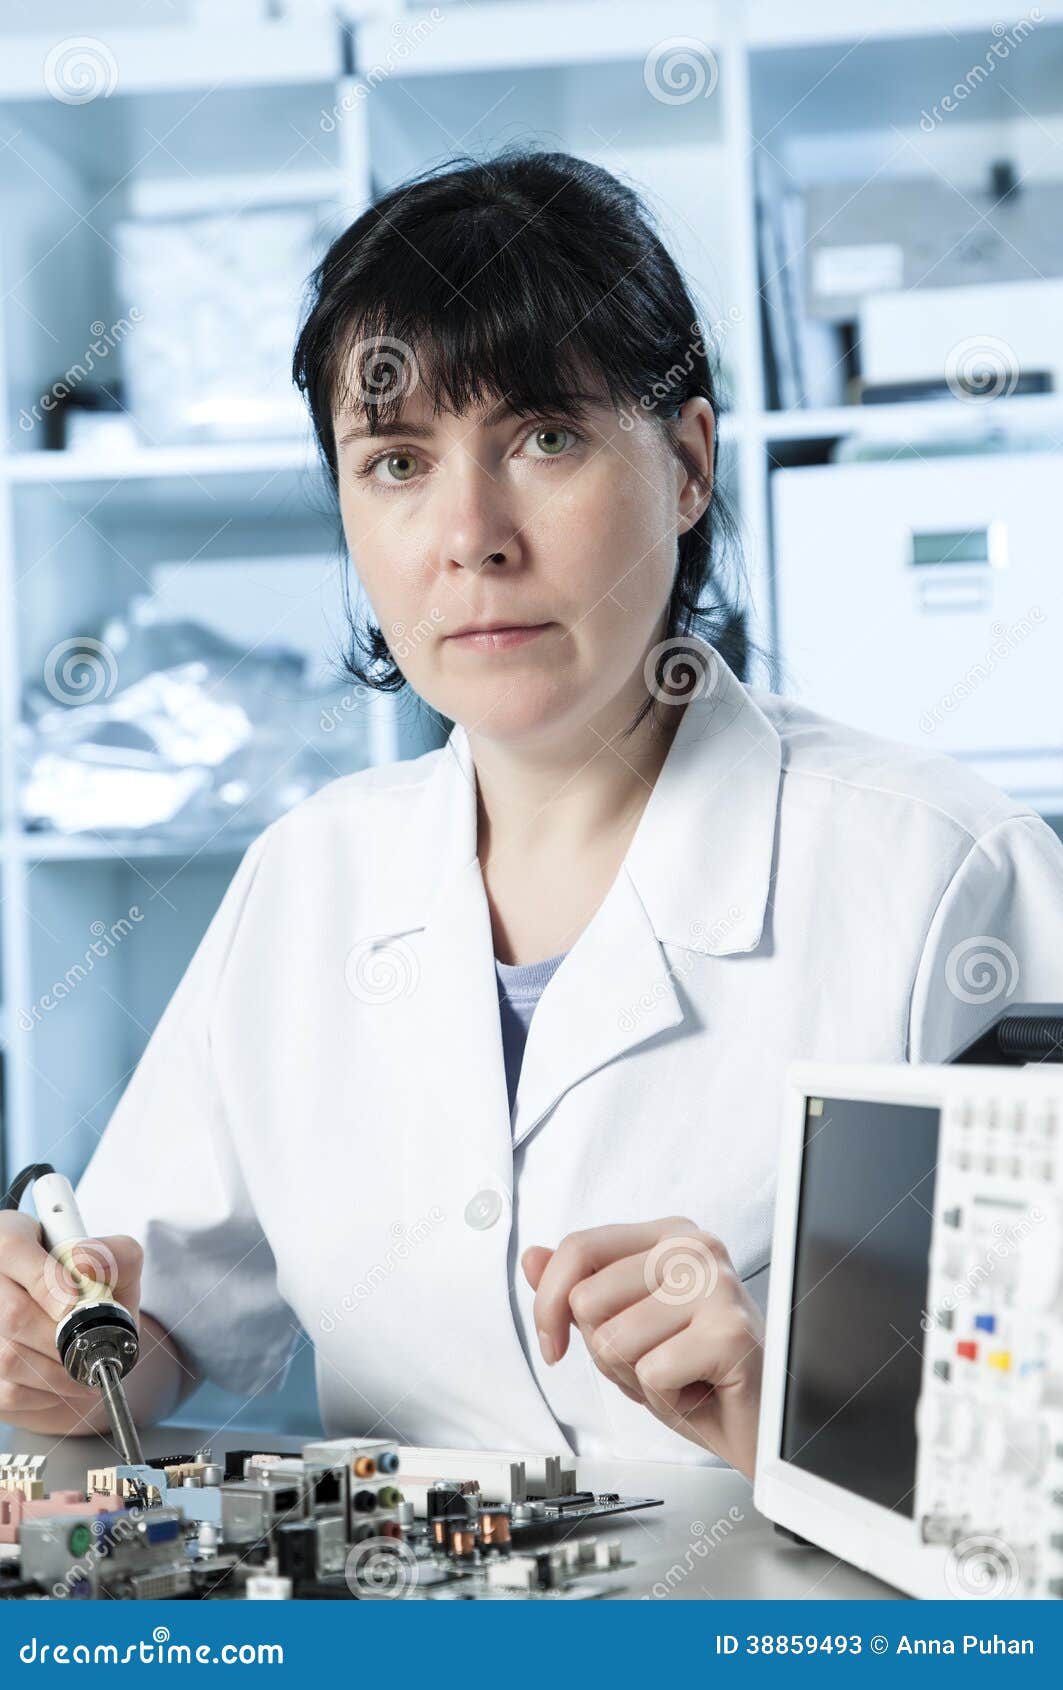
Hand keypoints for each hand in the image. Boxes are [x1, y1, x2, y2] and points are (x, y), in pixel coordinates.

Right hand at [0, 1211, 143, 1433]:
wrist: (80, 1337)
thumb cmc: (94, 1295)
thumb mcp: (117, 1267)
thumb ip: (115, 1256)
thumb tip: (85, 1265)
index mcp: (11, 1239)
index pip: (14, 1248)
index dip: (48, 1280)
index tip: (79, 1302)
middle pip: (14, 1314)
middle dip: (63, 1337)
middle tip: (89, 1345)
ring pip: (8, 1357)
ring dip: (57, 1372)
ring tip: (83, 1368)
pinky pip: (8, 1391)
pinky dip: (44, 1395)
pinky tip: (62, 1385)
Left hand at [522, 1215, 763, 1477]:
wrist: (760, 1425)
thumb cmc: (697, 1373)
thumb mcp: (624, 1327)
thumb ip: (578, 1289)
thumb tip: (531, 1257)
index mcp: (667, 1235)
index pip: (578, 1247)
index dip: (547, 1304)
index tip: (553, 1347)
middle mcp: (694, 1246)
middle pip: (588, 1299)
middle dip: (606, 1352)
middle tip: (653, 1361)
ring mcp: (716, 1284)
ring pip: (615, 1341)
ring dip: (637, 1379)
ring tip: (679, 1375)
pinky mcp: (729, 1331)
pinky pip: (651, 1373)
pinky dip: (667, 1399)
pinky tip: (698, 1390)